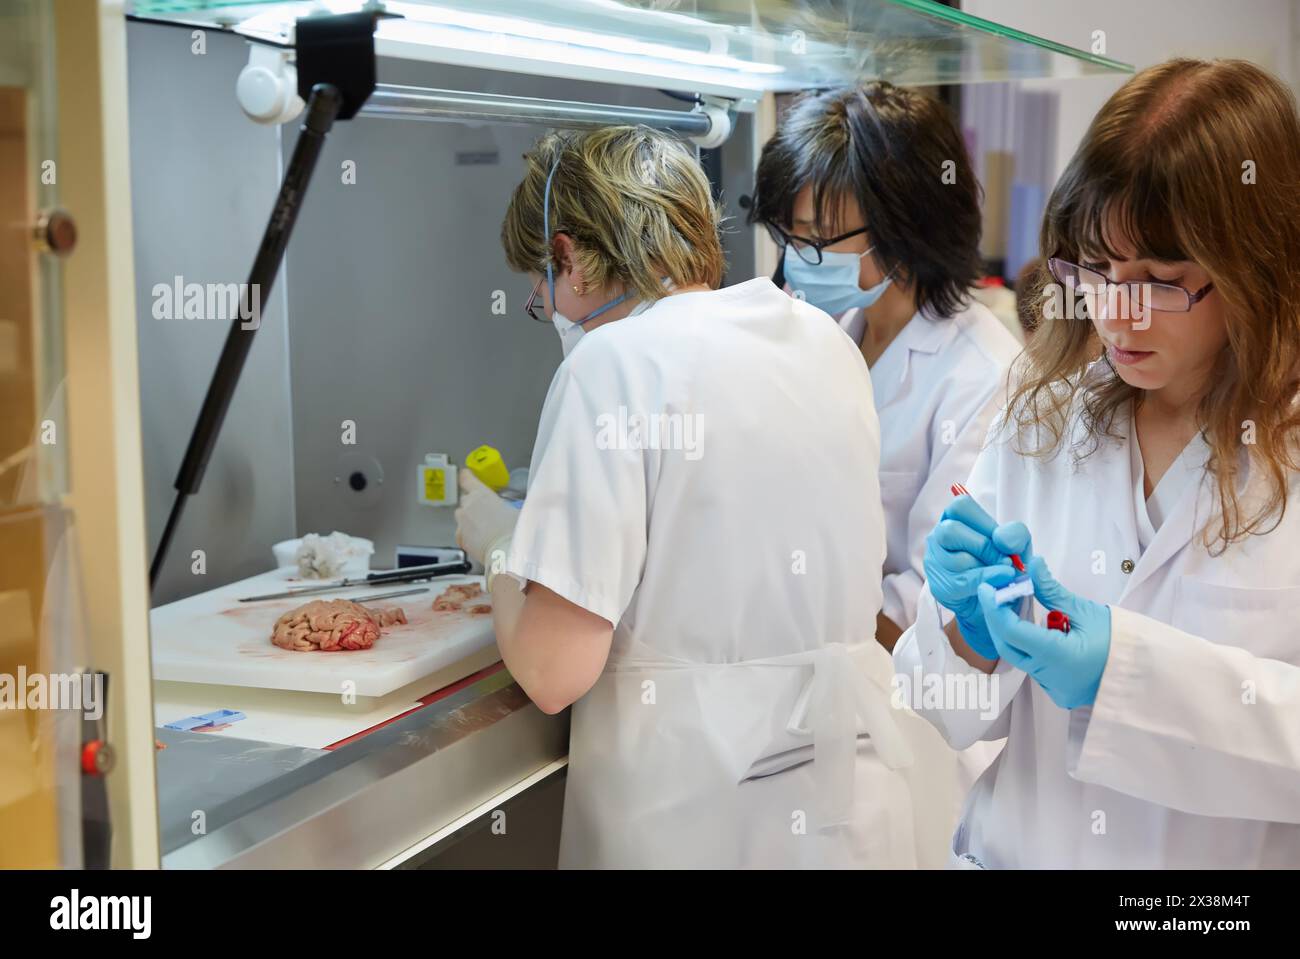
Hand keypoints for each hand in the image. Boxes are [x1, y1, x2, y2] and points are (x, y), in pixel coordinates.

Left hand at [454, 471, 517, 568]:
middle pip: (466, 499)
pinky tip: (478, 540)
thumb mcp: (521, 512)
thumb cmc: (515, 531)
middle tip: (486, 511)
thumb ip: (519, 505)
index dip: (467, 477)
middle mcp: (468, 506)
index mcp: (482, 494)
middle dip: (473, 503)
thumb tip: (536, 502)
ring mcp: (462, 523)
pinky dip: (467, 535)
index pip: (467, 479)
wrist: (506, 555)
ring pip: (462, 516)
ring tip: (484, 528)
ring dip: (469, 519)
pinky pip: (461, 533)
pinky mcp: (461, 538)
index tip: (467, 474)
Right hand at [924, 495, 1033, 658]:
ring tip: (1002, 574)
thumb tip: (1002, 539)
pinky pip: (963, 581)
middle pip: (951, 531)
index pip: (960, 506)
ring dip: (986, 566)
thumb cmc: (1002, 563)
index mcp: (954, 518)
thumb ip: (1015, 535)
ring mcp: (934, 562)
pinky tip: (997, 584)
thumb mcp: (1017, 544)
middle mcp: (938, 537)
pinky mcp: (940, 586)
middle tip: (1007, 561)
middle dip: (985, 547)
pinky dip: (986, 581)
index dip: (984, 522)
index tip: (1002, 540)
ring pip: (956, 558)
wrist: (997, 598)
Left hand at [976, 555, 1111, 708]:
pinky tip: (1039, 629)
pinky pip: (1033, 667)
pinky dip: (1030, 647)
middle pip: (1008, 647)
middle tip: (996, 594)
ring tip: (1020, 606)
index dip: (995, 609)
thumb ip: (1052, 591)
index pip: (1012, 632)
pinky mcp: (1058, 693)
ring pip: (1019, 658)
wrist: (1148, 674)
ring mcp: (1054, 689)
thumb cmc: (1123, 641)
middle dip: (998, 619)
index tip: (987, 588)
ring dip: (1014, 632)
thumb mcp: (1086, 611)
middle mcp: (1051, 678)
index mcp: (1058, 657)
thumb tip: (1032, 564)